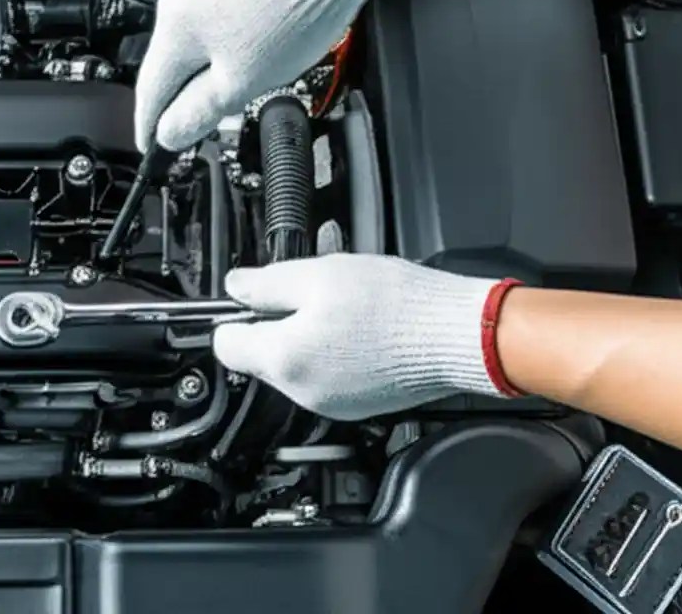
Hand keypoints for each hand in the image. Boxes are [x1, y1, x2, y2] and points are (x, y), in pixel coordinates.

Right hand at [134, 0, 415, 151]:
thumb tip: (172, 132)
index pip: (150, 90)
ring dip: (207, 72)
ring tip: (227, 98)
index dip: (150, 128)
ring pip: (200, 41)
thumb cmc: (292, 12)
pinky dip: (229, 46)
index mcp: (175, 27)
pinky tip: (251, 57)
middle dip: (181, 99)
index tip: (151, 149)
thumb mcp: (241, 83)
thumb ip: (200, 112)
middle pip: (173, 64)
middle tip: (188, 132)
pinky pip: (222, 20)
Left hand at [213, 254, 511, 419]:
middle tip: (309, 295)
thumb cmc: (397, 305)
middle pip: (261, 357)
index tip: (250, 300)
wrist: (456, 336)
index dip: (232, 316)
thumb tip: (235, 286)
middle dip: (276, 325)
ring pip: (295, 367)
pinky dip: (334, 356)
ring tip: (343, 311)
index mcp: (284, 359)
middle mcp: (301, 392)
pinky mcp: (356, 407)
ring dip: (307, 339)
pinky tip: (361, 332)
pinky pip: (326, 378)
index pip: (225, 345)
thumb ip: (266, 283)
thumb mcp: (319, 274)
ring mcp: (329, 404)